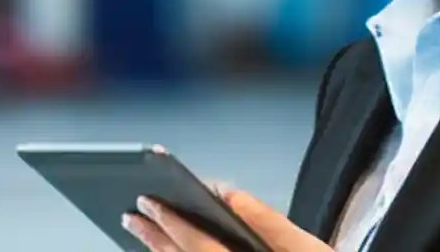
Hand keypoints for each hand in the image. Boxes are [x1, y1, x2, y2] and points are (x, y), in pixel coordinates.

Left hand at [122, 191, 330, 251]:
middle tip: (132, 214)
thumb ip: (268, 221)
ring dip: (160, 250)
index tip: (149, 201)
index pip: (198, 246)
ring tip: (142, 230)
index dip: (171, 223)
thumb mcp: (307, 249)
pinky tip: (168, 249)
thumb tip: (229, 193)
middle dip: (155, 237)